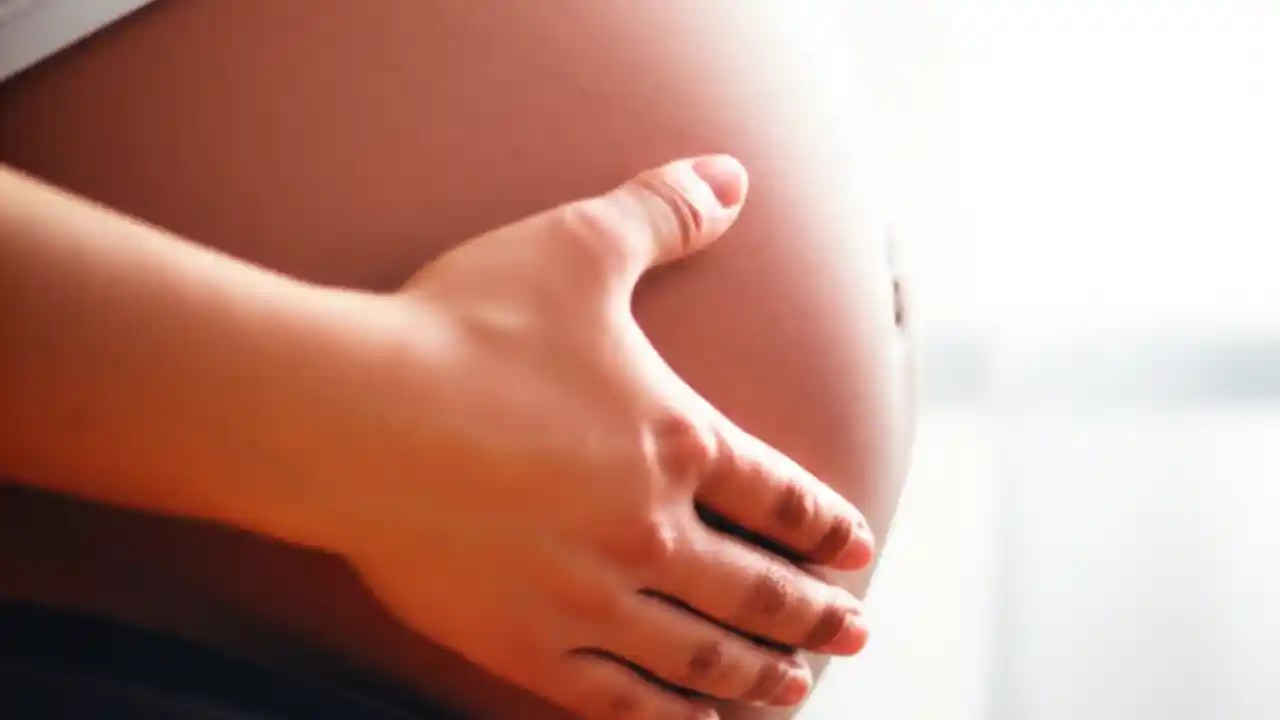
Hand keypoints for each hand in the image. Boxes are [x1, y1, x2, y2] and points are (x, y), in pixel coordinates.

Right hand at [322, 156, 875, 718]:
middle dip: (815, 613)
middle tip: (854, 630)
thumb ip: (666, 211)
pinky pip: (617, 697)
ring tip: (796, 687)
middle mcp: (648, 528)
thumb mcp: (579, 245)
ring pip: (700, 654)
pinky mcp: (524, 641)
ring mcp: (588, 594)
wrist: (352, 414)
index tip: (855, 550)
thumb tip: (734, 176)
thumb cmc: (462, 326)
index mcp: (674, 439)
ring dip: (760, 674)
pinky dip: (668, 716)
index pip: (779, 496)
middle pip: (757, 587)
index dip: (827, 525)